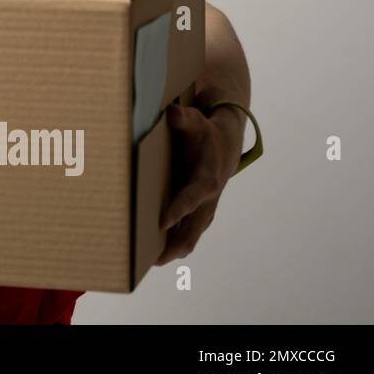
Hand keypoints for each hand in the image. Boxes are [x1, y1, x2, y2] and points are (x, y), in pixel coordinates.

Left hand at [154, 102, 241, 265]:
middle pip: (192, 229)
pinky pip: (188, 233)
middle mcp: (207, 200)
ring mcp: (204, 209)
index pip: (191, 198)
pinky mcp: (199, 212)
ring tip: (148, 261)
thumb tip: (172, 112)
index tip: (161, 222)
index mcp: (206, 180)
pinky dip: (174, 243)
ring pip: (191, 236)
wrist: (225, 143)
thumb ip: (184, 119)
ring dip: (173, 249)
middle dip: (174, 244)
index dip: (178, 210)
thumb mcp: (195, 122)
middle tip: (151, 258)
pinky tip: (154, 252)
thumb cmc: (205, 132)